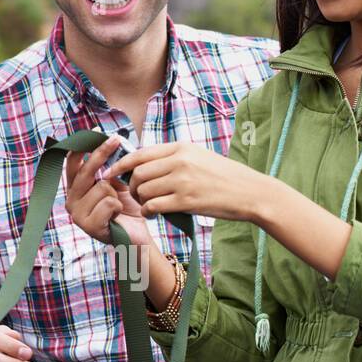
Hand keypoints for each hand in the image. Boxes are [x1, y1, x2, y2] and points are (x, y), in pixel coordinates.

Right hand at [64, 136, 150, 245]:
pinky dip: (118, 206)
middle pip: (85, 171)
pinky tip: (118, 215)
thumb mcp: (118, 184)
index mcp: (75, 189)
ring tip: (119, 205)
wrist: (136, 237)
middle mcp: (71, 200)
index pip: (72, 164)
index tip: (97, 131)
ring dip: (117, 193)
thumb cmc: (126, 210)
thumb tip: (112, 142)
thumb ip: (110, 168)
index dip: (82, 146)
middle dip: (101, 154)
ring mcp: (77, 214)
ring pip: (102, 187)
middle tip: (115, 139)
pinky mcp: (88, 225)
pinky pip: (109, 202)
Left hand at [103, 142, 268, 223]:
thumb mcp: (198, 156)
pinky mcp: (187, 201)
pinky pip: (154, 206)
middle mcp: (179, 161)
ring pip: (143, 190)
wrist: (251, 192)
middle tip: (135, 195)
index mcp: (180, 148)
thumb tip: (142, 163)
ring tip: (147, 205)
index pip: (139, 154)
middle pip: (137, 173)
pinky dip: (148, 211)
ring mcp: (183, 181)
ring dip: (140, 200)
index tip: (109, 174)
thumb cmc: (224, 176)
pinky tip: (154, 213)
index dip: (120, 164)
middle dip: (130, 186)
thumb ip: (172, 157)